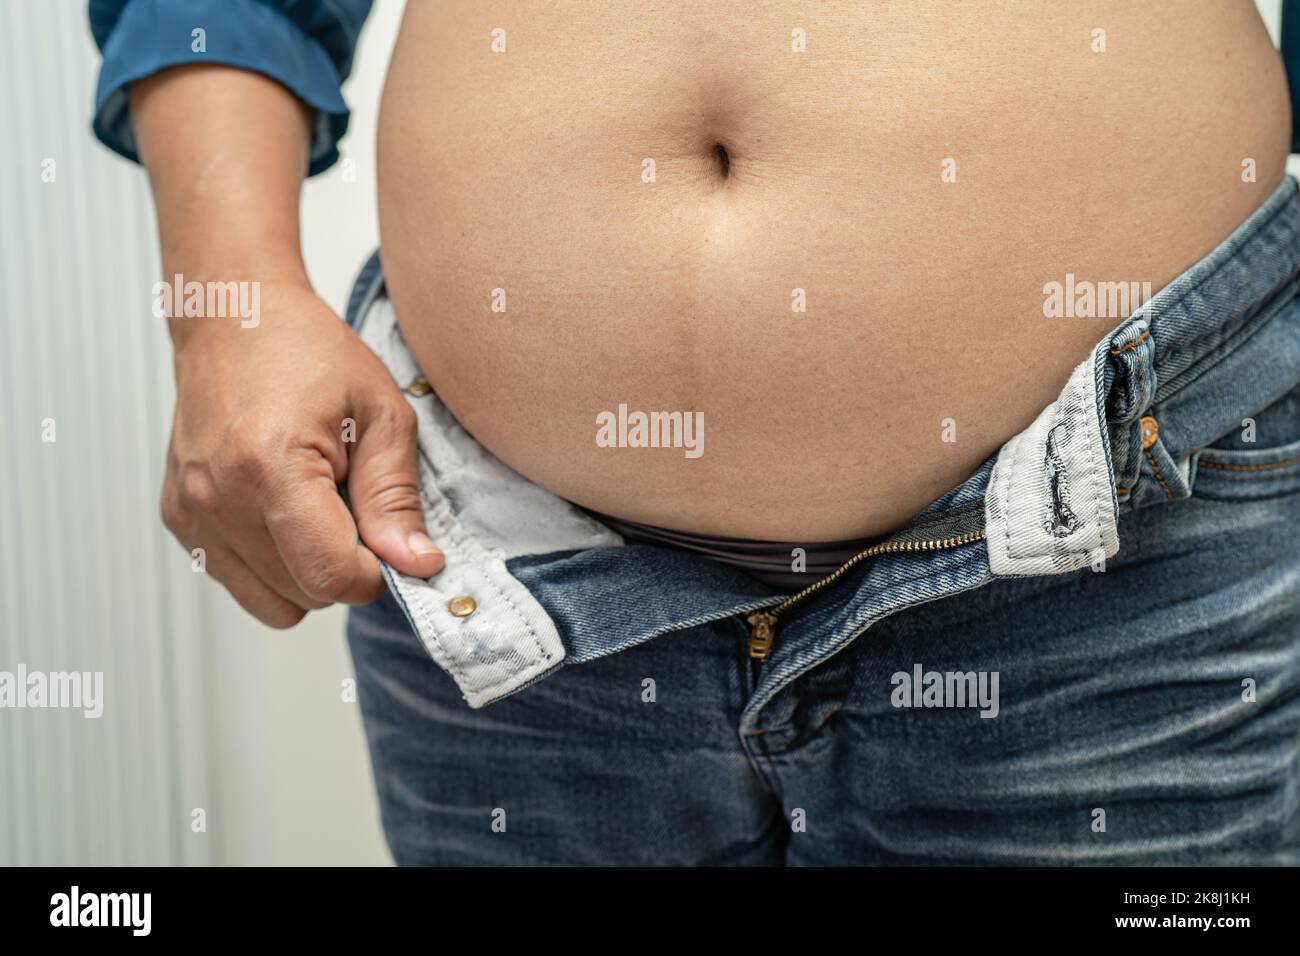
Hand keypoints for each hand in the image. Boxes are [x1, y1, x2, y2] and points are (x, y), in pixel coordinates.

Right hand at [160, 277, 443, 626]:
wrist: (235, 317)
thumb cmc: (308, 353)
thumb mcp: (381, 414)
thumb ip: (396, 498)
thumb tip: (416, 566)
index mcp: (271, 468)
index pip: (329, 576)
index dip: (374, 573)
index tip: (388, 539)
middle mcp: (219, 498)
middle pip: (305, 595)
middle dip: (343, 566)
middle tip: (352, 505)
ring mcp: (192, 512)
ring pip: (273, 602)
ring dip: (307, 571)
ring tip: (316, 506)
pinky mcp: (179, 520)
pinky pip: (242, 581)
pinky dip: (273, 562)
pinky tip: (283, 508)